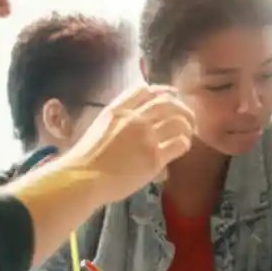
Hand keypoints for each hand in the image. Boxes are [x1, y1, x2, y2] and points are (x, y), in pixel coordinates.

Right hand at [58, 85, 195, 203]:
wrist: (82, 179)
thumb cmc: (85, 160)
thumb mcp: (99, 129)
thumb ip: (118, 123)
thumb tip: (137, 124)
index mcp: (117, 110)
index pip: (144, 90)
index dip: (161, 91)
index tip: (171, 95)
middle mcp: (133, 119)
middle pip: (167, 102)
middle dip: (182, 108)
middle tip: (188, 117)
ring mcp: (145, 137)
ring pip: (178, 121)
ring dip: (187, 126)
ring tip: (188, 133)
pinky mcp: (154, 157)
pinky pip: (180, 143)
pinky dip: (184, 143)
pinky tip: (182, 147)